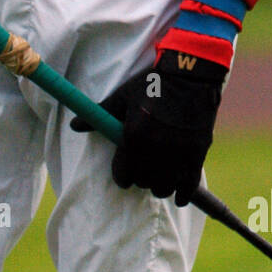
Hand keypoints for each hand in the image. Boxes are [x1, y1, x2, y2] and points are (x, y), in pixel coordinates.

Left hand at [72, 51, 226, 205]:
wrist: (191, 73)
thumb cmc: (152, 84)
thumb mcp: (122, 97)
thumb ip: (99, 115)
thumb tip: (74, 125)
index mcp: (133, 136)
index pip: (123, 176)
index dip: (123, 177)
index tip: (125, 175)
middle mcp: (154, 148)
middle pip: (143, 183)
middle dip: (141, 180)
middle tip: (144, 172)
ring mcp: (177, 152)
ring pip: (164, 188)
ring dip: (160, 187)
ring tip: (161, 180)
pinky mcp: (197, 152)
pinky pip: (188, 186)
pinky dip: (182, 195)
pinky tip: (178, 198)